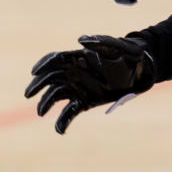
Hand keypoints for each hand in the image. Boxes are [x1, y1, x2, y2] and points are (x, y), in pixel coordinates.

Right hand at [24, 35, 155, 133]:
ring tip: (41, 113)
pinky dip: (63, 121)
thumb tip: (80, 41)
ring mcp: (79, 87)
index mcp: (78, 57)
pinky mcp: (86, 101)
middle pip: (50, 78)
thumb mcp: (116, 45)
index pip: (55, 60)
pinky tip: (60, 130)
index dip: (42, 65)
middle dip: (38, 86)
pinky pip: (70, 112)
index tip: (34, 72)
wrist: (142, 69)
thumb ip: (100, 42)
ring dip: (47, 103)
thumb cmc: (128, 53)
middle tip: (28, 95)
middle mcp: (75, 72)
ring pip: (56, 95)